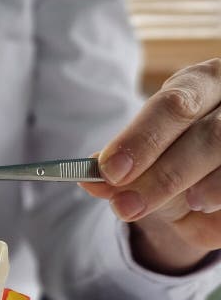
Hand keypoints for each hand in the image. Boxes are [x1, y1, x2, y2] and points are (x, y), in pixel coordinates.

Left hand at [81, 59, 220, 273]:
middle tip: (128, 206)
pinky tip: (204, 216)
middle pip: (209, 136)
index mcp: (201, 83)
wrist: (206, 183)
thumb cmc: (174, 158)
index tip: (111, 172)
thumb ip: (120, 169)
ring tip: (190, 204)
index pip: (173, 105)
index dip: (142, 139)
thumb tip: (91, 181)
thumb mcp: (144, 160)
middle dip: (166, 176)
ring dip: (208, 189)